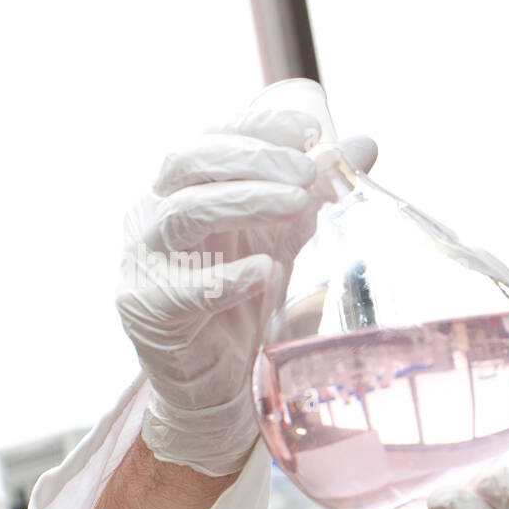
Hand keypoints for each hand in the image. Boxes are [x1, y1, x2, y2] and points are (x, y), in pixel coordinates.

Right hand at [115, 107, 376, 475]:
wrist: (219, 379)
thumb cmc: (245, 299)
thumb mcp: (284, 237)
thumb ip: (315, 193)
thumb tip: (364, 143)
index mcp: (183, 190)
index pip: (211, 140)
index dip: (256, 128)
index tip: (308, 130)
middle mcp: (153, 215)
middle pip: (188, 164)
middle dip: (251, 160)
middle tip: (305, 172)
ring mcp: (144, 261)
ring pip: (182, 214)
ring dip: (242, 202)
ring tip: (296, 203)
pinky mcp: (148, 310)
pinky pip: (182, 290)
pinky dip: (225, 278)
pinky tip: (264, 271)